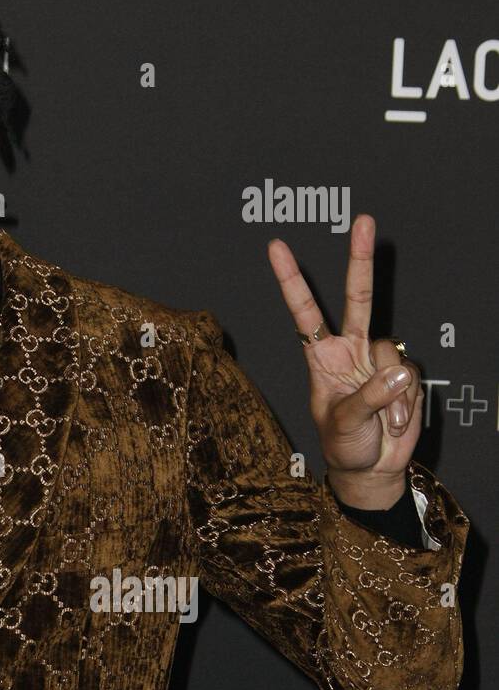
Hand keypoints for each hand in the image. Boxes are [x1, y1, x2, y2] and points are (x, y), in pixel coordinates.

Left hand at [266, 214, 419, 508]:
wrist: (370, 468)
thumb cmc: (343, 445)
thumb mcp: (344, 424)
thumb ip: (369, 397)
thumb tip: (398, 369)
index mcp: (322, 358)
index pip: (304, 312)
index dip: (291, 280)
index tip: (276, 247)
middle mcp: (349, 351)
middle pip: (358, 298)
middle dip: (360, 260)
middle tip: (363, 220)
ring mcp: (378, 361)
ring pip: (392, 351)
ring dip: (393, 392)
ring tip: (382, 421)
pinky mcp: (405, 374)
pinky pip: (413, 377)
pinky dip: (408, 404)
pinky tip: (396, 423)